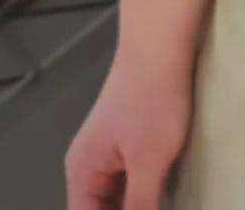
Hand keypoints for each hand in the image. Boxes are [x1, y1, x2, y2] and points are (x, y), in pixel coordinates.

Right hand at [64, 67, 191, 209]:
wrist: (158, 51)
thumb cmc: (150, 98)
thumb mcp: (148, 162)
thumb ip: (140, 205)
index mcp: (82, 172)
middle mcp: (89, 167)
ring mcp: (108, 158)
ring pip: (115, 201)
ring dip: (134, 208)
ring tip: (159, 203)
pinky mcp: (127, 149)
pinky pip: (128, 186)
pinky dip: (141, 198)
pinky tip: (161, 200)